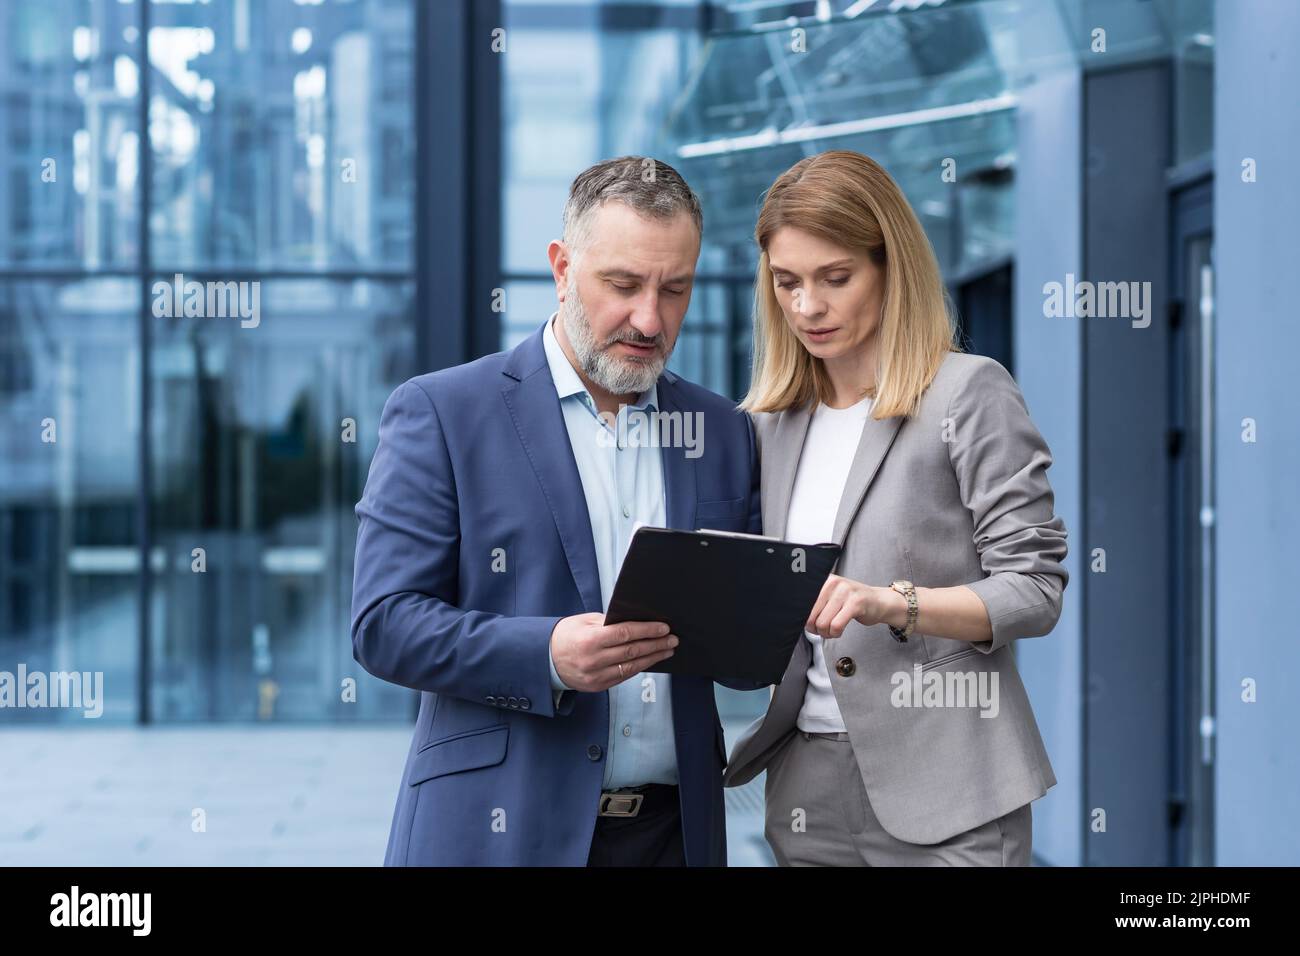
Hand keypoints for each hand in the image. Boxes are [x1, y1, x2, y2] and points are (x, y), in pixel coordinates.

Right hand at [551, 614, 677, 691]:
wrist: (545, 659)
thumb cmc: (566, 636)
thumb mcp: (585, 621)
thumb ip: (610, 622)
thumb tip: (637, 620)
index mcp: (590, 640)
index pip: (625, 634)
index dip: (647, 631)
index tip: (663, 628)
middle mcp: (593, 660)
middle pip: (632, 651)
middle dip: (656, 644)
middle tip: (672, 639)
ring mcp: (596, 676)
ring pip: (631, 667)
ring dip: (652, 658)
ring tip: (667, 650)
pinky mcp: (598, 686)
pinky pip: (624, 676)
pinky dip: (639, 668)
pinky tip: (650, 660)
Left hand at [805, 574, 899, 638]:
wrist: (878, 601)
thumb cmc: (851, 602)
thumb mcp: (831, 596)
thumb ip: (815, 603)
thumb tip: (797, 618)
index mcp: (823, 580)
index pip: (802, 603)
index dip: (804, 618)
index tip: (810, 624)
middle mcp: (832, 582)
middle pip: (810, 615)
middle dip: (814, 629)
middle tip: (822, 630)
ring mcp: (845, 591)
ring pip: (822, 622)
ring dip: (825, 633)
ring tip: (831, 631)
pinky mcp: (855, 603)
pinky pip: (836, 625)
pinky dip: (835, 633)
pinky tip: (838, 631)